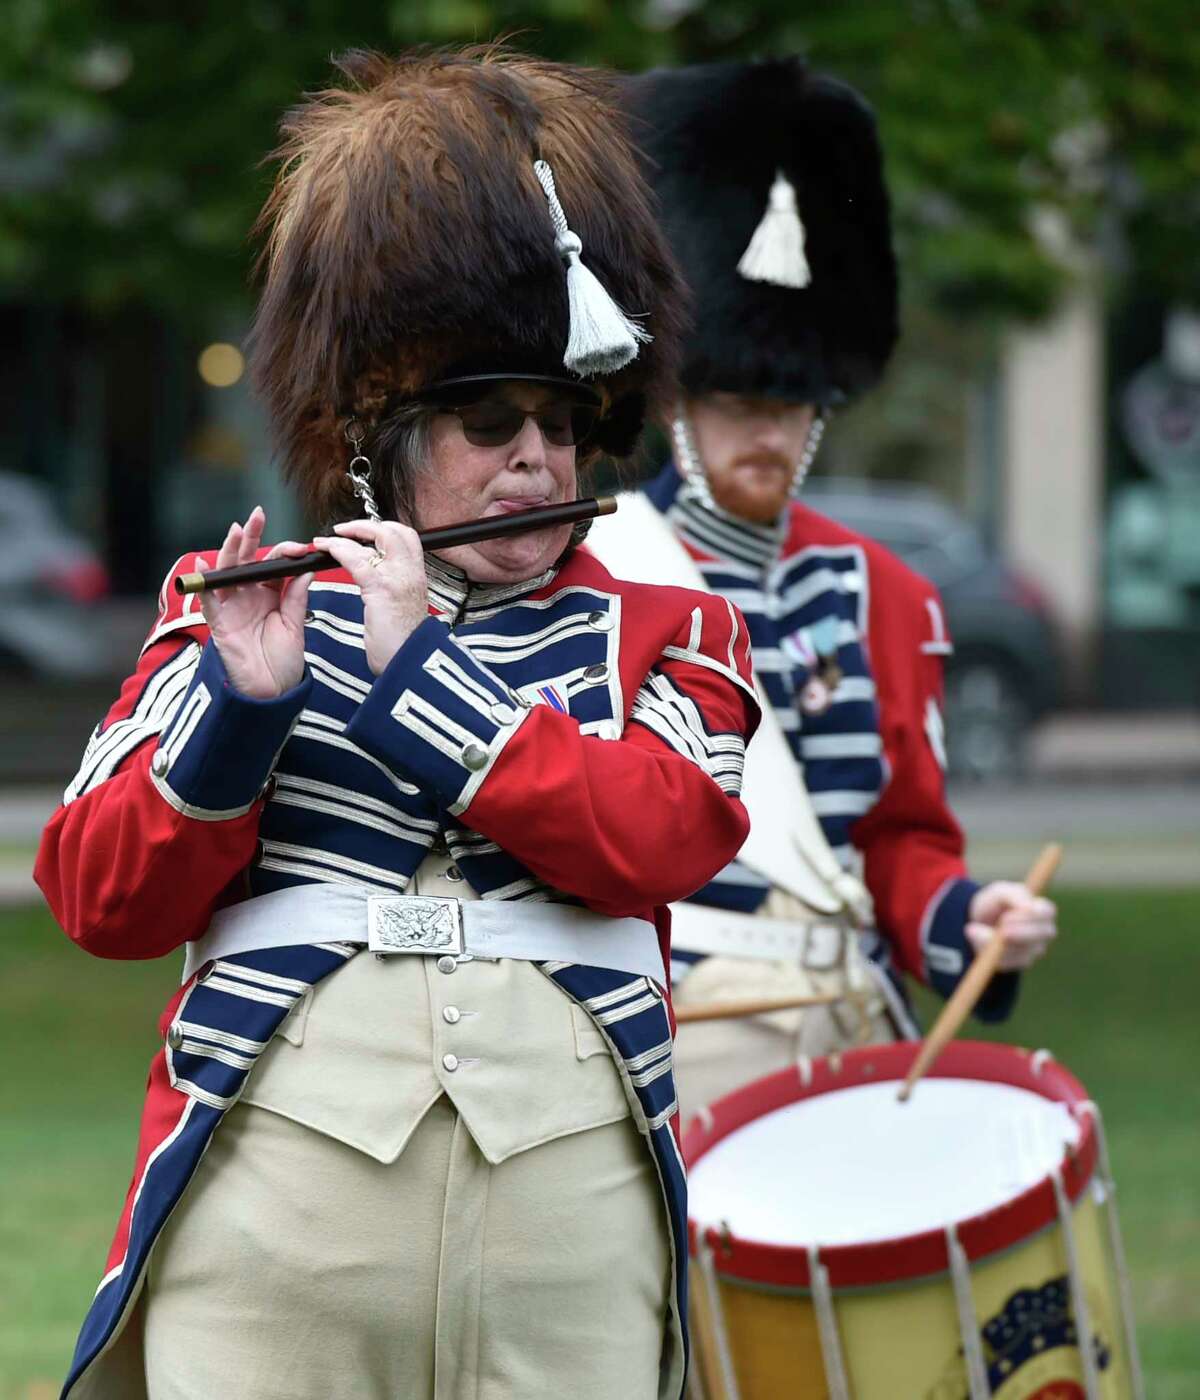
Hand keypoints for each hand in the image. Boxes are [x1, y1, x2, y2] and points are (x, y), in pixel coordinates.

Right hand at [198, 507, 311, 698]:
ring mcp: (232, 607)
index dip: (285, 552)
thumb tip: (305, 568)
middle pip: (247, 560)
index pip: (273, 564)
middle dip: (251, 537)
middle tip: (257, 516)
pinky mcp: (218, 622)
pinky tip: (204, 565)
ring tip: (237, 531)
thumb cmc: (284, 660)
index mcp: (269, 594)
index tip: (301, 548)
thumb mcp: (295, 624)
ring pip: (227, 572)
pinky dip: (204, 582)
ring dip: (231, 551)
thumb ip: (297, 596)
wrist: (273, 691)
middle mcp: (249, 595)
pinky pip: (208, 600)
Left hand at [312, 519, 429, 674]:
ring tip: (327, 540)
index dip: (384, 530)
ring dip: (348, 534)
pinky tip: (326, 550)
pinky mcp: (382, 588)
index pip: (406, 538)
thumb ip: (393, 589)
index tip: (365, 533)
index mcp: (416, 576)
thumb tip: (376, 578)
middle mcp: (411, 572)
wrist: (410, 661)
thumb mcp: (402, 607)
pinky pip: (358, 559)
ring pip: (378, 538)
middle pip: (395, 531)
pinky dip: (338, 549)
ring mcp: (398, 578)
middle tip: (344, 530)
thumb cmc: (403, 642)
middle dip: (367, 525)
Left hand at [966, 881, 1056, 971]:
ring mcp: (1034, 949)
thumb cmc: (994, 903)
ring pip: (1022, 951)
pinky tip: (976, 939)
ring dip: (995, 942)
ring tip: (973, 929)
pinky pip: (1007, 962)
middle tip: (1001, 930)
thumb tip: (1026, 907)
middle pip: (1042, 934)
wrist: (977, 921)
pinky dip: (988, 952)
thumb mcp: (999, 892)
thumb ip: (1014, 894)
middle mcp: (1043, 930)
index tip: (1009, 915)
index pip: (1047, 912)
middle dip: (1021, 933)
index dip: (1031, 915)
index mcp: (1041, 909)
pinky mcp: (1019, 962)